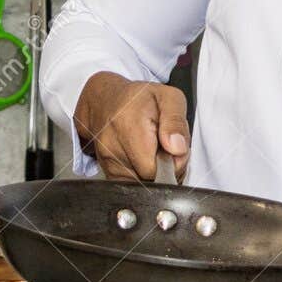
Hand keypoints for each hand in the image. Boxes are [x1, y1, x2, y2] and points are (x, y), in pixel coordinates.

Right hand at [74, 71, 190, 180]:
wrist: (108, 101)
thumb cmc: (140, 99)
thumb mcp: (169, 98)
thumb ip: (176, 122)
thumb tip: (177, 148)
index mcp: (130, 126)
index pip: (154, 169)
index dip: (172, 163)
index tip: (174, 148)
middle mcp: (112, 145)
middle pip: (148, 178)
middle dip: (163, 168)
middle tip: (164, 147)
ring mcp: (105, 160)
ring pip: (140, 183)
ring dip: (152, 172)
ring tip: (152, 149)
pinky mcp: (104, 170)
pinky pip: (130, 184)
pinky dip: (140, 175)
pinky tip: (142, 157)